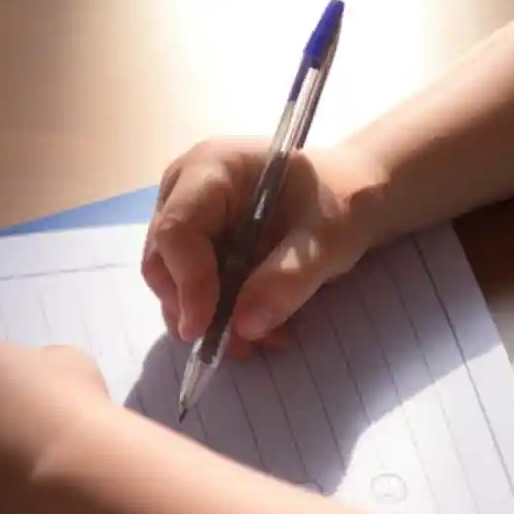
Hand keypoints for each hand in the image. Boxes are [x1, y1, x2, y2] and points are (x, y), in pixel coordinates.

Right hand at [142, 138, 383, 349]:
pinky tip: (259, 326)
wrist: (350, 195)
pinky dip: (218, 315)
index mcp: (211, 168)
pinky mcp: (194, 244)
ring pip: (172, 282)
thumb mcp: (327, 240)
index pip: (177, 229)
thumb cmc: (342, 201)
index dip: (188, 282)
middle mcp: (184, 189)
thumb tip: (244, 327)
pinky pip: (190, 289)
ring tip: (263, 338)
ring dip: (210, 319)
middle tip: (241, 345)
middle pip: (163, 260)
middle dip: (197, 309)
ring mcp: (185, 217)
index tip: (209, 329)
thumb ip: (287, 280)